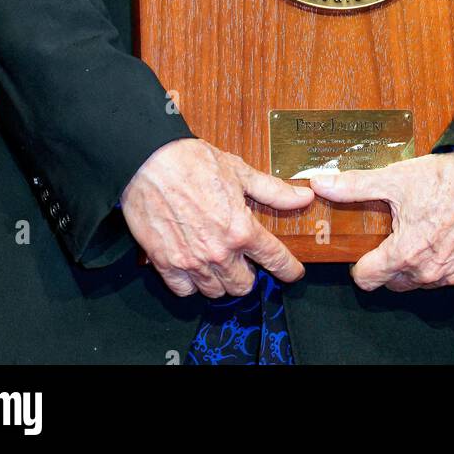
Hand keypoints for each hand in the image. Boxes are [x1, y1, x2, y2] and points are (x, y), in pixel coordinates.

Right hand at [120, 138, 313, 299]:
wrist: (148, 161)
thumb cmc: (193, 162)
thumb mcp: (239, 171)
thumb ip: (273, 191)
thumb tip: (304, 197)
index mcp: (240, 229)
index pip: (275, 260)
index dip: (289, 270)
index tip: (292, 273)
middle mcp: (218, 252)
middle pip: (244, 285)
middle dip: (249, 273)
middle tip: (243, 257)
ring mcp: (191, 261)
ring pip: (216, 292)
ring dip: (221, 280)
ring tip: (219, 261)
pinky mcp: (166, 263)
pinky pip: (186, 290)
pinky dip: (193, 283)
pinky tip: (195, 265)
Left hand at [308, 148, 453, 291]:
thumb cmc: (447, 177)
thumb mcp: (394, 178)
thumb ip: (354, 186)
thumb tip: (321, 184)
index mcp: (406, 253)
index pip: (368, 279)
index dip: (360, 266)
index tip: (362, 254)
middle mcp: (430, 271)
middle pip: (394, 282)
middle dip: (388, 264)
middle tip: (393, 236)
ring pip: (422, 281)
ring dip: (416, 264)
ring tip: (420, 232)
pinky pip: (450, 276)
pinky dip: (444, 262)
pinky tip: (445, 237)